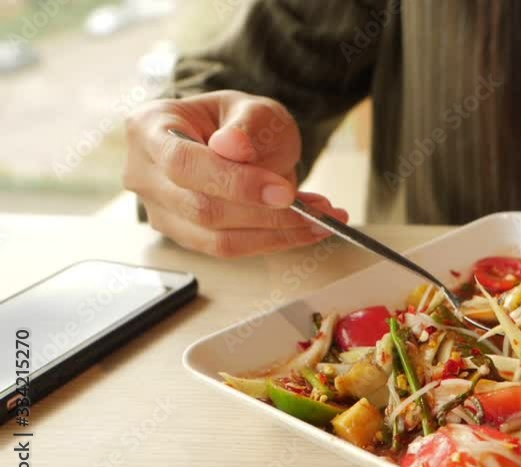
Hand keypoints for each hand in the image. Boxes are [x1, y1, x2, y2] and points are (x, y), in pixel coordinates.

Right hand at [123, 90, 347, 256]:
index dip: (233, 182)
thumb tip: (231, 147)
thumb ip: (247, 124)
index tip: (284, 191)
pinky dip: (272, 242)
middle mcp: (143, 173)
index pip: (182, 163)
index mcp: (149, 127)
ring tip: (322, 220)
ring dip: (276, 234)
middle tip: (317, 210)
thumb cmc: (241, 122)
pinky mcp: (185, 236)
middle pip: (199, 207)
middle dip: (265, 214)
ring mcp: (159, 210)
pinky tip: (306, 229)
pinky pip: (229, 249)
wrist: (239, 143)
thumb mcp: (254, 109)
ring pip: (216, 238)